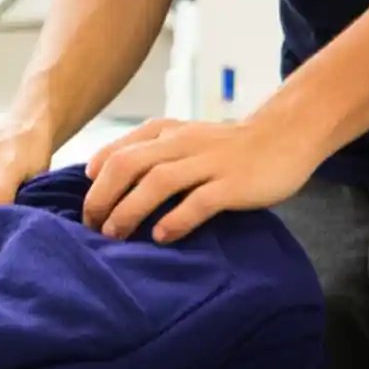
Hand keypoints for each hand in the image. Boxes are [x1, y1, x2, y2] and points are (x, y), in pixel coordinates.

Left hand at [83, 118, 318, 243]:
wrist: (284, 135)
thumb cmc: (224, 145)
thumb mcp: (180, 138)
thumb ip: (144, 151)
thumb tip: (97, 173)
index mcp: (165, 132)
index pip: (117, 152)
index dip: (94, 182)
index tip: (85, 207)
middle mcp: (181, 144)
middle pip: (128, 166)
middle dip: (102, 198)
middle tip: (92, 227)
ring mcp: (208, 162)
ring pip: (157, 182)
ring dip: (129, 210)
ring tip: (115, 235)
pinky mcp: (233, 183)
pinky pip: (199, 201)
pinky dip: (176, 219)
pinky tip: (160, 236)